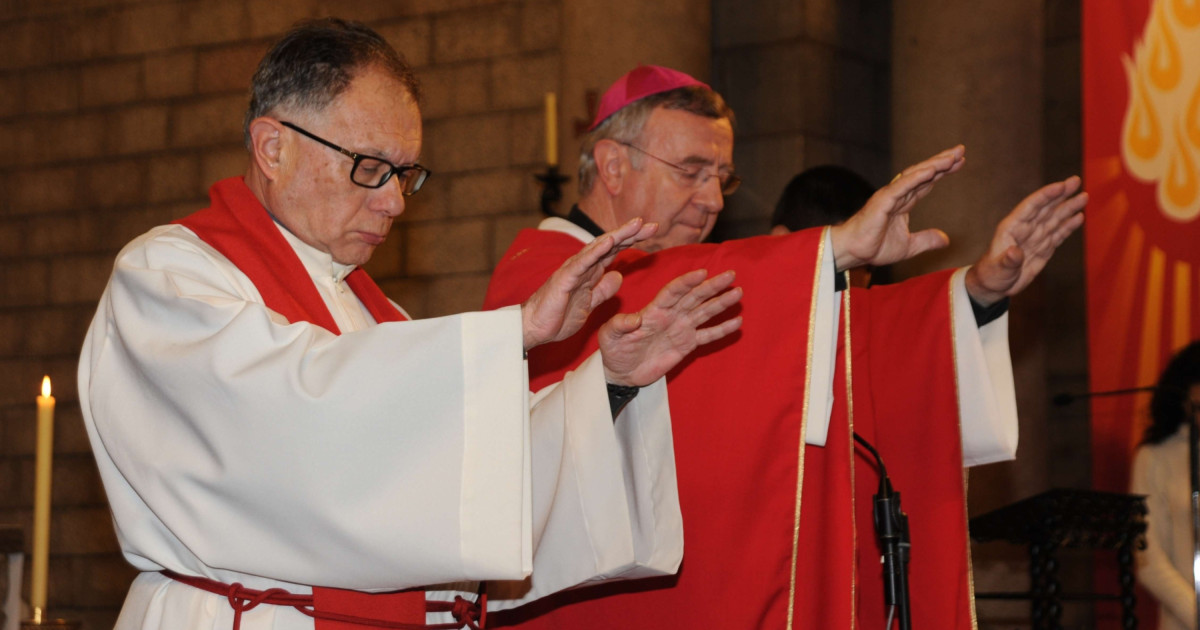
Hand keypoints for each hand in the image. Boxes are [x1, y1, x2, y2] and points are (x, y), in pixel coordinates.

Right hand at [521, 218, 658, 349]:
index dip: (632, 241)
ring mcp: (573, 270)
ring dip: (618, 235)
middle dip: (631, 234)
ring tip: (636, 224)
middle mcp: (582, 266)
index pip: (614, 252)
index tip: (652, 232)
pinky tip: (610, 240)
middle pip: (610, 245)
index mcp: (590, 273)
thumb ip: (603, 290)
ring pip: (598, 248)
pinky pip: (582, 262)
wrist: (534, 328)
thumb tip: (618, 276)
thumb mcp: (589, 304)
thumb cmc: (558, 316)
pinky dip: (596, 250)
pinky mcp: (564, 279)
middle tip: (653, 225)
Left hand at [598, 269, 743, 386]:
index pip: (673, 292)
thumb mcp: (610, 336)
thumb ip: (620, 325)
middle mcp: (671, 315)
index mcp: (654, 310)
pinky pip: (707, 335)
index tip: (702, 273)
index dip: (687, 282)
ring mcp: (681, 329)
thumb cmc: (613, 350)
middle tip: (730, 274)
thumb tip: (634, 319)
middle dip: (712, 286)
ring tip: (738, 292)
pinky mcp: (687, 345)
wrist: (621, 372)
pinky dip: (722, 329)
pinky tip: (737, 321)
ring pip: (704, 312)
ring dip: (721, 303)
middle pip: (694, 297)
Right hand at [829, 145, 966, 269]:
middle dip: (942, 161)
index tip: (959, 162)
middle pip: (923, 173)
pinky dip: (917, 177)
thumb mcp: (909, 246)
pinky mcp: (882, 201)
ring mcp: (890, 195)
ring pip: (915, 175)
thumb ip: (926, 240)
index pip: (926, 183)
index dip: (942, 172)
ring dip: (934, 165)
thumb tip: (946, 239)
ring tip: (952, 157)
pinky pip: (902, 186)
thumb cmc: (874, 247)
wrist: (853, 252)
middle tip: (960, 150)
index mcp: (903, 203)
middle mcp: (898, 195)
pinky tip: (932, 170)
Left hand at [964, 175, 1086, 305]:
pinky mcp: (1043, 248)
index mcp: (1012, 228)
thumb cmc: (992, 275)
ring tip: (1084, 196)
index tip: (1061, 186)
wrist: (995, 285)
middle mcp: (1025, 229)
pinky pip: (1058, 234)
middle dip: (1061, 194)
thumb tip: (1014, 253)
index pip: (1031, 207)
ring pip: (1055, 219)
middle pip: (1046, 208)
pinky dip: (1068, 226)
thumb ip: (1008, 261)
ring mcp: (1036, 237)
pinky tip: (1079, 216)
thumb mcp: (998, 269)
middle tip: (1076, 180)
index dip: (1046, 196)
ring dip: (1069, 207)